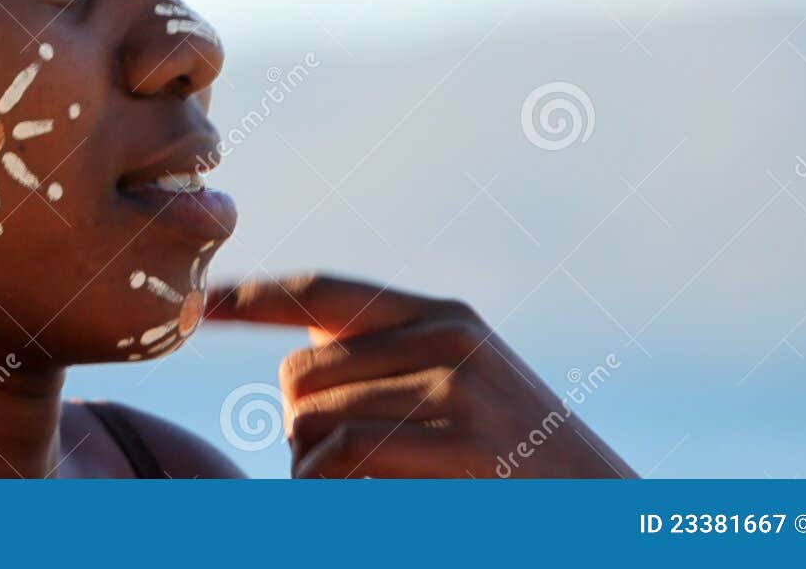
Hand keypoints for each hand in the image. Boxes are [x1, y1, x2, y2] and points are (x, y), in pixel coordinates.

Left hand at [204, 273, 635, 477]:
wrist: (607, 514)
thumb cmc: (515, 466)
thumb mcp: (461, 390)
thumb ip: (387, 364)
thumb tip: (298, 357)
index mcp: (441, 315)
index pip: (321, 292)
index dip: (252, 297)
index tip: (198, 304)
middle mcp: (447, 337)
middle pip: (300, 377)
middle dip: (300, 433)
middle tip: (340, 475)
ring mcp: (457, 389)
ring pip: (314, 426)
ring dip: (314, 475)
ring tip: (366, 495)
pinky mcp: (461, 444)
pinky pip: (346, 464)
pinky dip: (333, 495)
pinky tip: (379, 503)